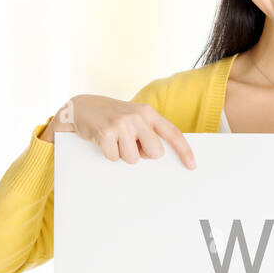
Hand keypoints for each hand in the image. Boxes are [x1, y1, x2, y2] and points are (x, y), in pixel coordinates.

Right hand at [44, 95, 196, 168]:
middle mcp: (137, 116)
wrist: (81, 106)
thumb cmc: (112, 116)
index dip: (184, 150)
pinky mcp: (105, 133)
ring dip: (123, 154)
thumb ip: (150, 131)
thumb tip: (160, 155)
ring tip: (115, 140)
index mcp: (148, 112)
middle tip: (131, 144)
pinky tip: (104, 141)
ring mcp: (121, 124)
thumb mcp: (134, 116)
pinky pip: (115, 158)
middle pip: (155, 153)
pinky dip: (109, 154)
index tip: (192, 166)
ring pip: (133, 159)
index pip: (172, 133)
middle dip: (144, 154)